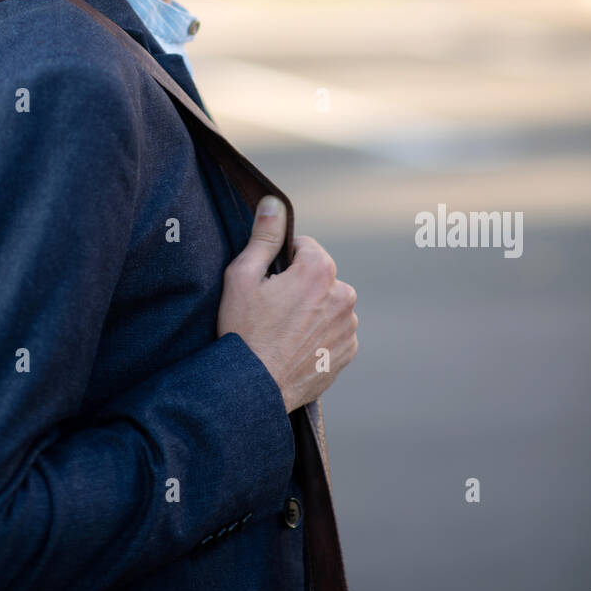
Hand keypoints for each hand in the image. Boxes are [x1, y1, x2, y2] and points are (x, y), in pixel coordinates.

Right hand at [217, 196, 357, 412]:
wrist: (253, 388)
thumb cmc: (243, 331)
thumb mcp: (242, 276)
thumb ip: (264, 235)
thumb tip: (274, 202)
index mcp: (320, 270)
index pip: (304, 247)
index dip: (281, 262)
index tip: (267, 283)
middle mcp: (343, 295)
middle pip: (319, 275)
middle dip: (299, 285)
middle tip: (271, 309)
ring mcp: (348, 326)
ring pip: (328, 303)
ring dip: (311, 310)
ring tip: (282, 331)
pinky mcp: (347, 352)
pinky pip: (334, 331)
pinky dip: (319, 334)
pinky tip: (294, 346)